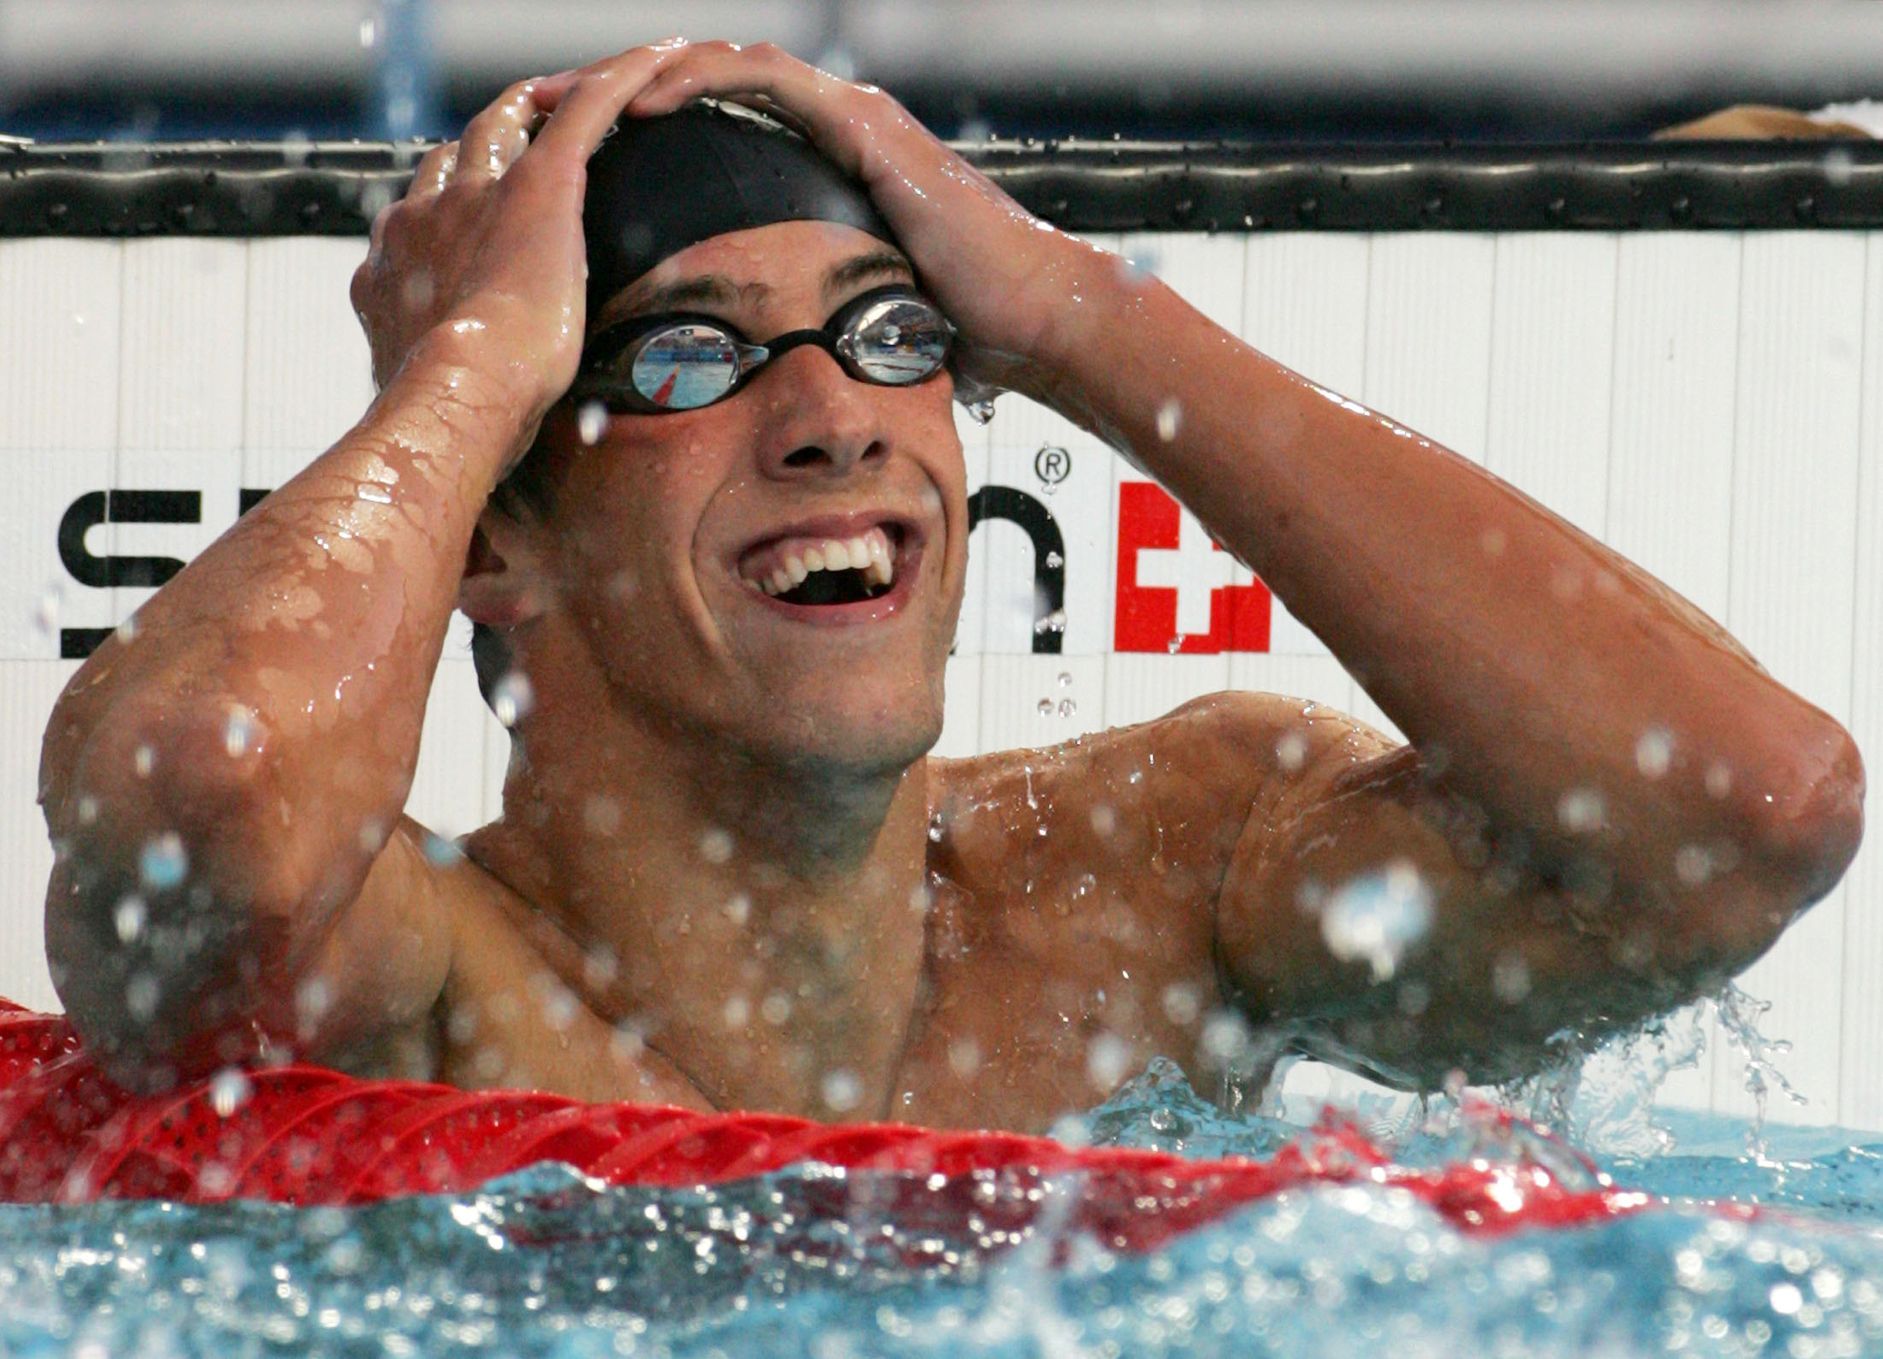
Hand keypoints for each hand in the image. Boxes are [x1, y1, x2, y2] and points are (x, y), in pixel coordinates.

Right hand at [349, 43, 691, 436]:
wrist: (457, 400)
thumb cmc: (452, 426)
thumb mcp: (436, 412)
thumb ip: (450, 406)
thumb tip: (484, 488)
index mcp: (392, 268)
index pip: (418, 214)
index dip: (445, 204)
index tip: (468, 215)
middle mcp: (422, 217)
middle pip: (457, 153)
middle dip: (491, 138)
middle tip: (528, 131)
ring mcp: (477, 195)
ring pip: (512, 118)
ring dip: (548, 100)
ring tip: (588, 91)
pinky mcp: (542, 186)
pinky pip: (586, 111)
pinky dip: (621, 83)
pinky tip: (660, 62)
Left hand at [622, 42, 1112, 399]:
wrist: (1030, 317)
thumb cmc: (967, 330)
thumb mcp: (874, 323)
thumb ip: (832, 328)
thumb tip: (795, 392)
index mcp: (837, 169)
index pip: (733, 125)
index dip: (663, 128)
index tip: (600, 154)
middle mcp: (843, 130)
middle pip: (720, 83)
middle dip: (641, 89)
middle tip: (570, 107)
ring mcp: (855, 119)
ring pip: (734, 65)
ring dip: (657, 71)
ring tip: (591, 91)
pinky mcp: (863, 124)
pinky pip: (767, 80)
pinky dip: (704, 80)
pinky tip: (648, 96)